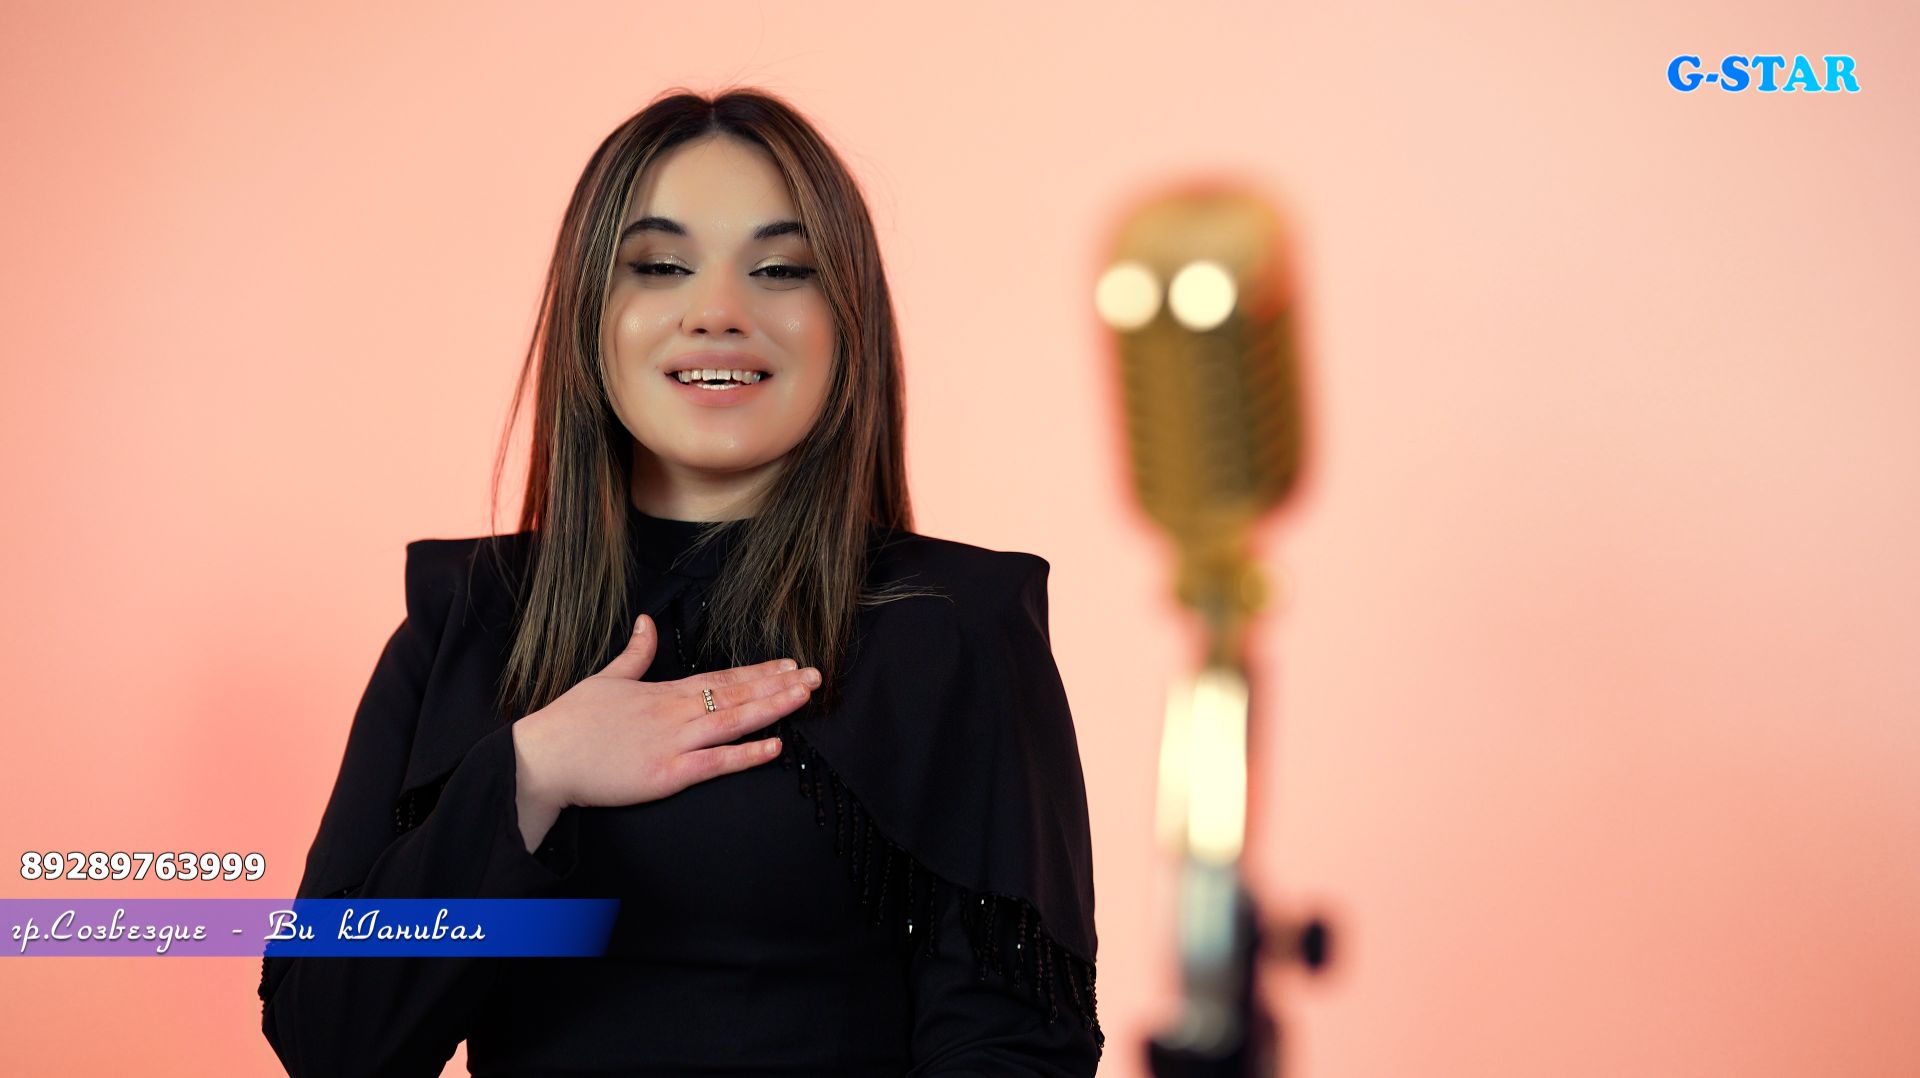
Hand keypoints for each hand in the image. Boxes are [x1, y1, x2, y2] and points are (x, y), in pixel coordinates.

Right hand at [509, 613, 818, 850]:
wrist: (544, 757)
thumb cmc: (572, 721)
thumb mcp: (606, 677)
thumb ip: (635, 652)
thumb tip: (647, 621)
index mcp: (663, 691)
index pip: (722, 676)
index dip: (759, 671)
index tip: (789, 663)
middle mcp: (675, 712)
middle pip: (737, 694)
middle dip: (779, 684)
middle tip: (816, 675)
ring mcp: (674, 742)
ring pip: (733, 721)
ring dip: (773, 708)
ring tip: (804, 696)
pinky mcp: (667, 774)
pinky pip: (715, 763)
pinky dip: (746, 754)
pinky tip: (775, 746)